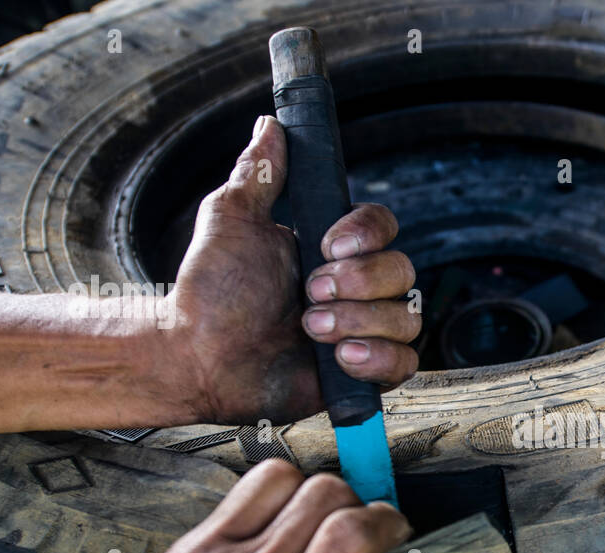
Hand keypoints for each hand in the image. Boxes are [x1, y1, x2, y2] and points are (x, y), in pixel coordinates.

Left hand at [165, 115, 419, 424]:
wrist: (198, 356)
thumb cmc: (210, 293)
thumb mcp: (231, 221)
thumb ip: (259, 174)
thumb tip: (269, 125)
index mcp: (331, 251)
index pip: (382, 228)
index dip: (366, 235)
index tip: (327, 245)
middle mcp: (355, 289)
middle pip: (403, 270)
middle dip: (358, 281)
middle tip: (308, 293)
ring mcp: (362, 332)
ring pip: (406, 318)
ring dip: (359, 320)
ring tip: (309, 328)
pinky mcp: (362, 376)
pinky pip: (406, 363)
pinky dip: (378, 358)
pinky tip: (340, 356)